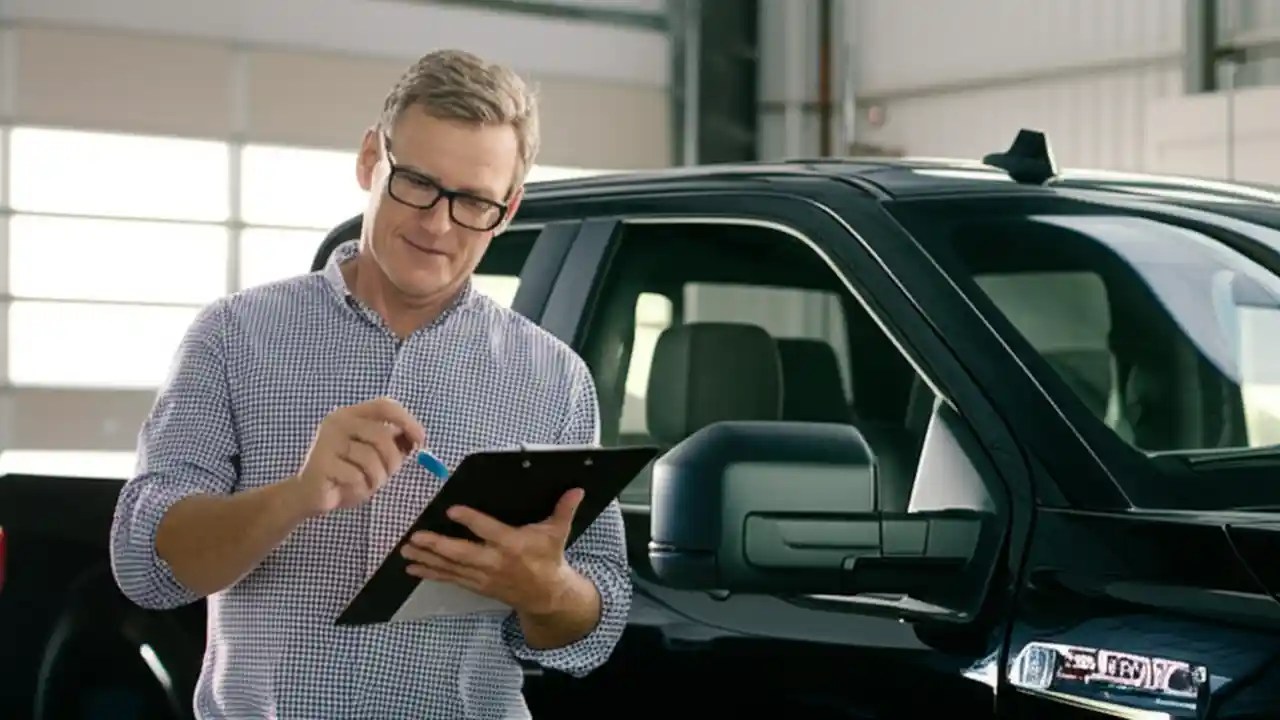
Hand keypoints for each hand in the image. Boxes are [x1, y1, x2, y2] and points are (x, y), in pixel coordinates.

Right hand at [291, 397, 426, 516]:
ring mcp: (326, 442)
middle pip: (382, 436)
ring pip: (371, 459)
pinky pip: (356, 477)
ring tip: (365, 483)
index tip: (421, 439)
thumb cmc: (346, 473)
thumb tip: (415, 436)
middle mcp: (337, 422)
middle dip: (392, 461)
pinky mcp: (321, 464)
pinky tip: (347, 489)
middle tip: (387, 475)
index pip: (384, 406)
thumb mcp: (375, 457)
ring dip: (376, 479)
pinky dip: (360, 488)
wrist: (308, 496)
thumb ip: (393, 444)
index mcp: (351, 414)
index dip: (407, 420)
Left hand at [400, 488, 584, 614]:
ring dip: (427, 559)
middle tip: (415, 536)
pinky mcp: (476, 585)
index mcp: (513, 545)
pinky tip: (413, 567)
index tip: (452, 510)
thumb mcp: (558, 533)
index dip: (470, 521)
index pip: (488, 530)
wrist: (546, 595)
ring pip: (451, 567)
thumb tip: (576, 489)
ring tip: (406, 550)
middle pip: (462, 553)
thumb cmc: (548, 558)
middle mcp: (494, 561)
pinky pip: (450, 579)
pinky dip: (431, 573)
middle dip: (437, 545)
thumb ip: (564, 510)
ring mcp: (483, 576)